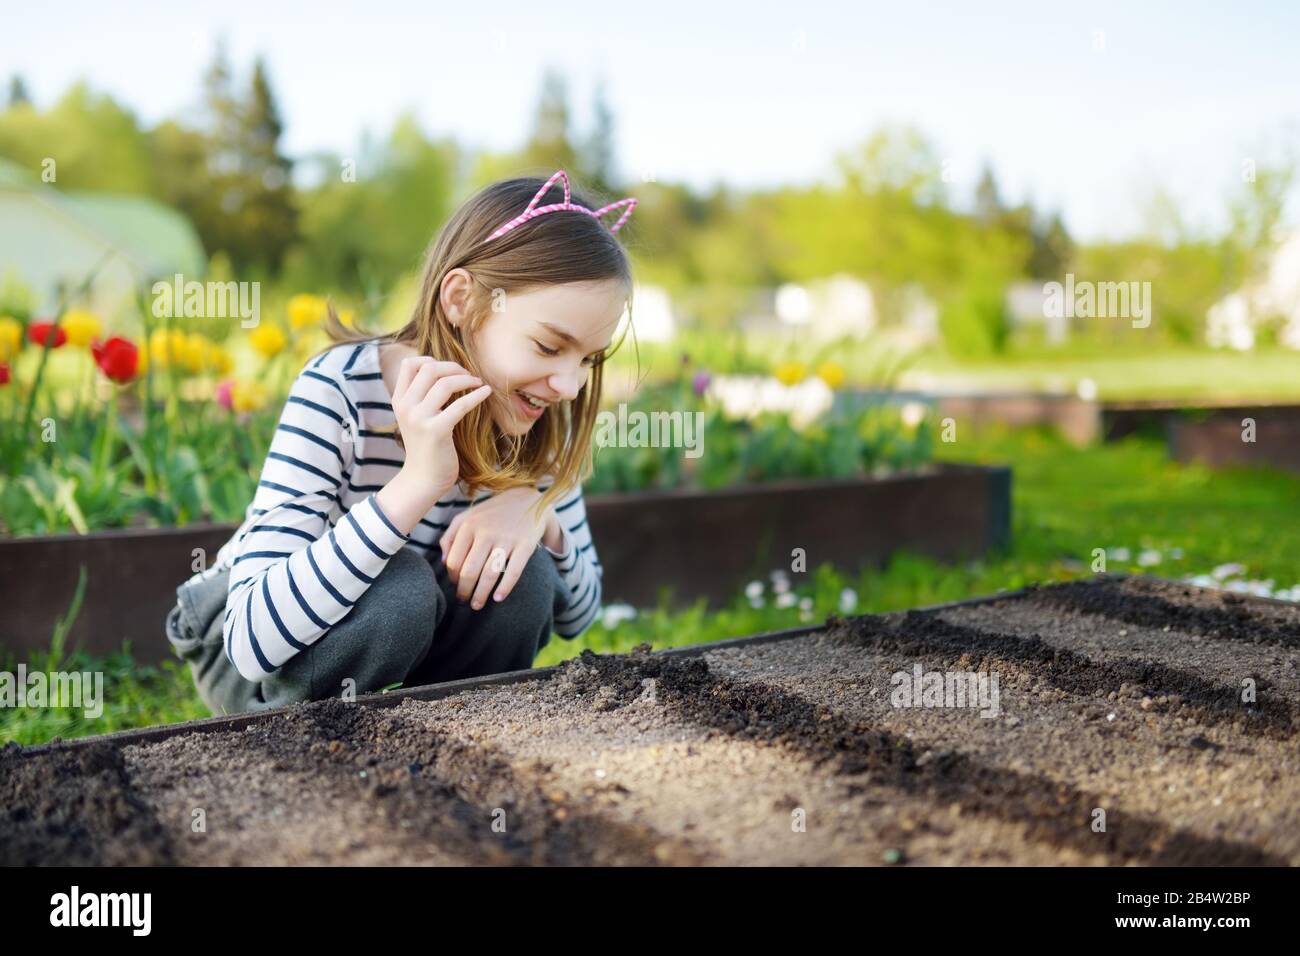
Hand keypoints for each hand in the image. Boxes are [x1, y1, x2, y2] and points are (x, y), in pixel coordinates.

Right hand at [392, 357, 491, 493]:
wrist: (423, 479)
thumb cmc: (426, 447)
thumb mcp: (415, 418)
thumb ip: (421, 397)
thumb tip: (444, 372)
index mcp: (399, 400)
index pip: (409, 363)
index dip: (430, 359)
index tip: (449, 368)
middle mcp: (406, 406)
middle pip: (429, 368)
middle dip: (453, 366)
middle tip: (469, 375)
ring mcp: (419, 418)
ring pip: (445, 383)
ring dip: (466, 378)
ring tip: (478, 383)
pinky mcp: (436, 430)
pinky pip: (460, 405)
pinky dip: (476, 395)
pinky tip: (486, 392)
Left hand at [440, 487, 555, 609]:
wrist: (528, 500)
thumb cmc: (492, 513)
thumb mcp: (467, 517)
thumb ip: (450, 537)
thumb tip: (443, 563)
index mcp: (468, 526)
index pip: (453, 561)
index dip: (453, 579)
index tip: (456, 587)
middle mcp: (486, 532)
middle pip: (469, 571)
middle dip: (464, 591)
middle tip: (464, 601)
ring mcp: (507, 538)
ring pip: (489, 574)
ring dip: (481, 594)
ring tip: (477, 605)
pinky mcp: (526, 544)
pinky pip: (514, 571)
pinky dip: (505, 587)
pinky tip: (498, 598)